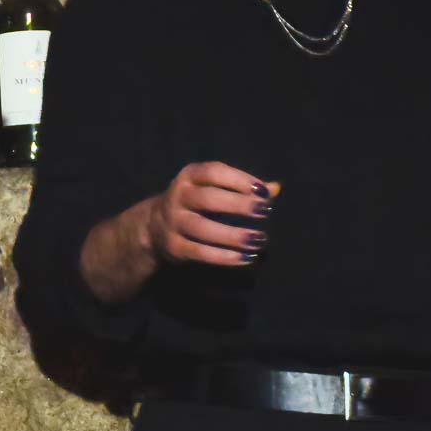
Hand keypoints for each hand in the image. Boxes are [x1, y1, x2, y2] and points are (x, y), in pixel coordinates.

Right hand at [145, 162, 278, 266]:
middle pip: (208, 199)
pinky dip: (224, 256)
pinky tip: (246, 257)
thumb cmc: (197, 203)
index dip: (240, 180)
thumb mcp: (214, 189)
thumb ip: (244, 188)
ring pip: (203, 228)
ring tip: (258, 240)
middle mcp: (178, 196)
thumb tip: (276, 188)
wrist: (154, 227)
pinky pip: (200, 252)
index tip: (264, 192)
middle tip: (264, 212)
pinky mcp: (174, 246)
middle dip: (238, 205)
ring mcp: (174, 222)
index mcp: (189, 176)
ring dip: (233, 235)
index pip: (214, 172)